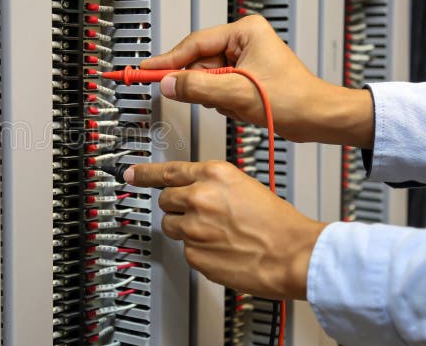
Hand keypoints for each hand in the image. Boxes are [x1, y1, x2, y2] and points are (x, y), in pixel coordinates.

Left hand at [125, 160, 325, 299]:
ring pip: (172, 226)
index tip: (131, 174)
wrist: (294, 254)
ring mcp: (193, 228)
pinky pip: (186, 250)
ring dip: (186, 229)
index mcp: (213, 175)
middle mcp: (198, 198)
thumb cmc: (278, 223)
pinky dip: (199, 251)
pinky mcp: (194, 255)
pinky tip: (221, 250)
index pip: (167, 171)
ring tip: (216, 234)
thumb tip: (195, 189)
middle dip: (178, 207)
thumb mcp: (244, 185)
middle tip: (200, 214)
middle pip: (166, 200)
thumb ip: (214, 185)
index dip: (145, 174)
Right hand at [140, 15, 373, 147]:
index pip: (193, 44)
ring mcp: (244, 60)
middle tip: (194, 96)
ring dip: (214, 96)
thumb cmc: (295, 99)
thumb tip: (169, 83)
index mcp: (244, 32)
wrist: (319, 118)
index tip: (146, 70)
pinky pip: (217, 89)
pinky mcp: (244, 78)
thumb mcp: (237, 93)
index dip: (167, 61)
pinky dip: (222, 102)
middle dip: (200, 85)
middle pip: (198, 63)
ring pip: (206, 79)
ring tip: (236, 104)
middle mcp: (243, 41)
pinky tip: (239, 108)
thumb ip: (198, 87)